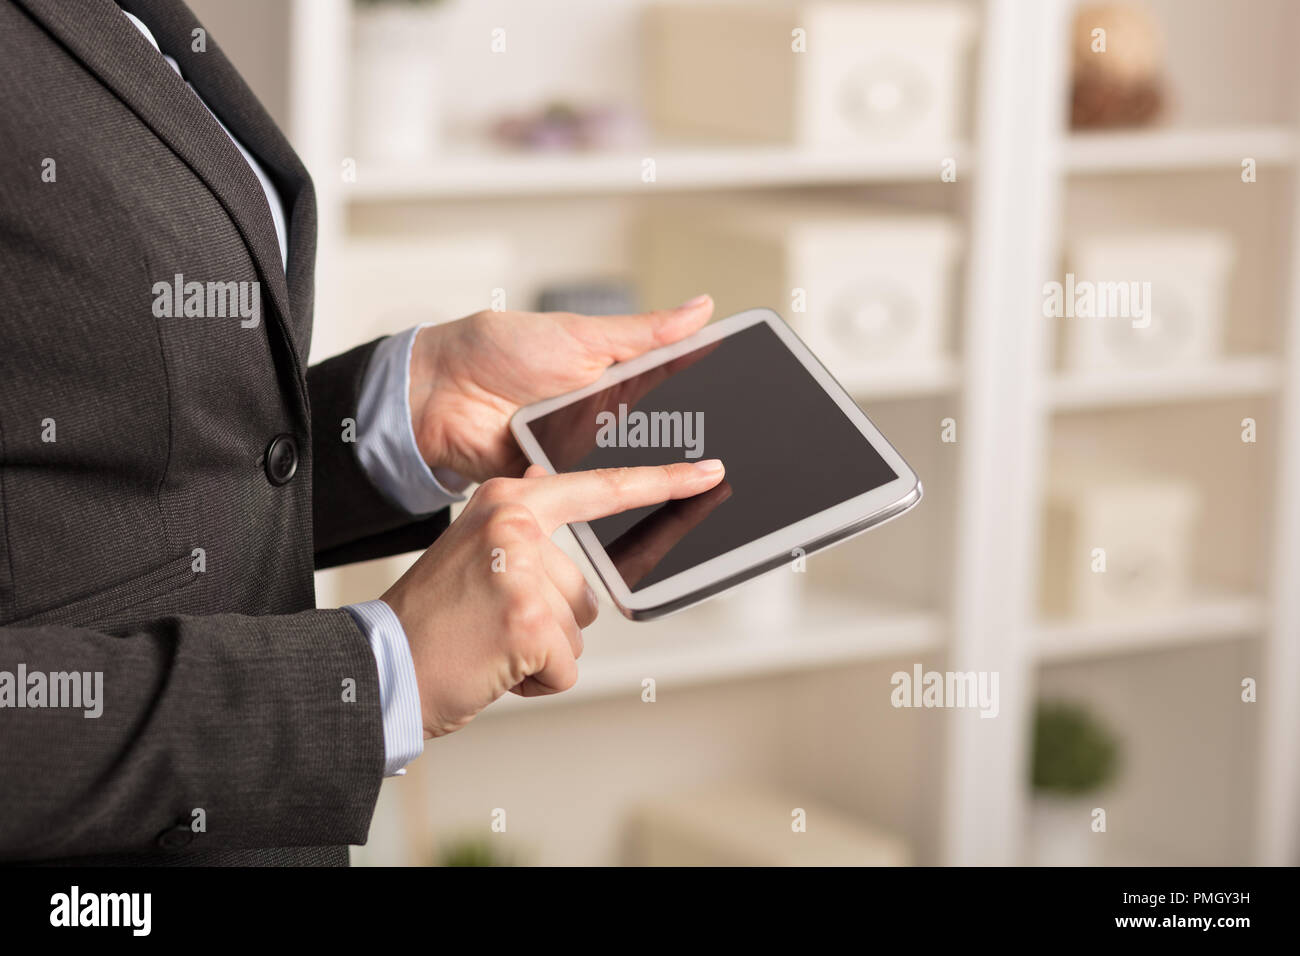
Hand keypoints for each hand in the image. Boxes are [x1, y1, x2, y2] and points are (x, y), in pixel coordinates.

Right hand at [381, 459, 725, 737]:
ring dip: (541, 652)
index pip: (598, 488)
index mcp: (507, 500)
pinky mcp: (529, 622)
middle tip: (491, 624)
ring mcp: (524, 573)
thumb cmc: (429, 617)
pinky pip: (566, 667)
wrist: (380, 665)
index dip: (660, 482)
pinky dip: (536, 681)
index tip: (707, 473)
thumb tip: (540, 474)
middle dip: (550, 622)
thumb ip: (516, 521)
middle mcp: (518, 526)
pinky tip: (494, 667)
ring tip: (489, 642)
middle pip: (587, 590)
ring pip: (578, 631)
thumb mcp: (469, 546)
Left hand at [408, 295, 713, 482]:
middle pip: (657, 446)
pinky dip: (598, 501)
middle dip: (684, 454)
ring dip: (646, 481)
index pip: (676, 399)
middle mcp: (604, 422)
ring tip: (685, 484)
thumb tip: (702, 307)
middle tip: (720, 462)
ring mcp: (580, 456)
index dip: (708, 409)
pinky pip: (586, 501)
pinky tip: (621, 502)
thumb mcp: (581, 335)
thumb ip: (644, 332)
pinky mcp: (556, 486)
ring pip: (627, 477)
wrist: (436, 393)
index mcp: (617, 382)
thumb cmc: (499, 351)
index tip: (745, 415)